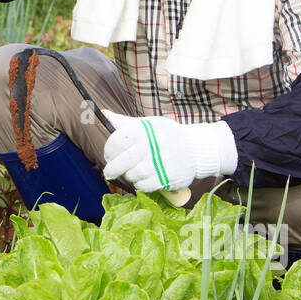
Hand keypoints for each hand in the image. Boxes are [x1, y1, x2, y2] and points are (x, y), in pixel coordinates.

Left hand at [100, 109, 237, 205]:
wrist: (196, 148)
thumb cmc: (167, 135)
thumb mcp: (148, 124)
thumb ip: (125, 123)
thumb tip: (104, 114)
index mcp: (144, 129)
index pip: (116, 141)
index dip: (109, 150)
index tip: (109, 155)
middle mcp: (152, 144)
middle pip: (123, 161)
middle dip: (113, 168)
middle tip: (110, 172)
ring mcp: (161, 161)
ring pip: (133, 175)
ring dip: (128, 176)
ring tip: (131, 173)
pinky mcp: (168, 176)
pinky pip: (145, 185)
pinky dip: (140, 184)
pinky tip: (143, 178)